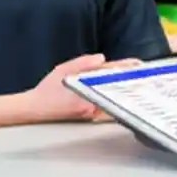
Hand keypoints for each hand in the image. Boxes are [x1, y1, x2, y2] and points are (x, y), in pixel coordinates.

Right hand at [21, 54, 140, 123]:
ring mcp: (91, 111)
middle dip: (127, 77)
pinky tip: (122, 90)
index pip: (108, 75)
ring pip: (111, 96)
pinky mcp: (90, 117)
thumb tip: (102, 58)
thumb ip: (82, 63)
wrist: (35, 111)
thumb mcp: (62, 70)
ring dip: (122, 87)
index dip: (124, 68)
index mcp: (82, 88)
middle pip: (113, 87)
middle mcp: (89, 102)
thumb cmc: (47, 90)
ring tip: (136, 77)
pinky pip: (106, 103)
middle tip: (141, 69)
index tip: (137, 64)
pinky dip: (114, 95)